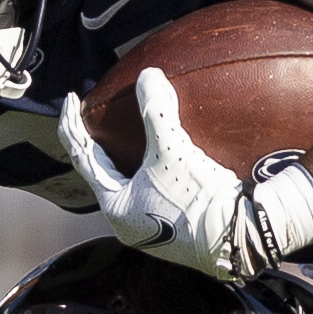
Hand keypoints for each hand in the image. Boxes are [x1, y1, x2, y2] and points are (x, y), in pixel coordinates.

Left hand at [60, 68, 273, 281]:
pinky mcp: (177, 230)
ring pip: (130, 185)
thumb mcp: (173, 151)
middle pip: (104, 174)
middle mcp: (129, 223)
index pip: (83, 158)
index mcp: (115, 208)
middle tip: (93, 117)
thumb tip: (148, 75)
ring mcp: (154, 230)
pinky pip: (155, 192)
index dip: (73, 125)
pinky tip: (165, 158)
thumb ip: (156, 111)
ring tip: (127, 136)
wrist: (241, 238)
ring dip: (127, 159)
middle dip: (98, 145)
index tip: (71, 99)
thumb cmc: (197, 201)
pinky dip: (152, 170)